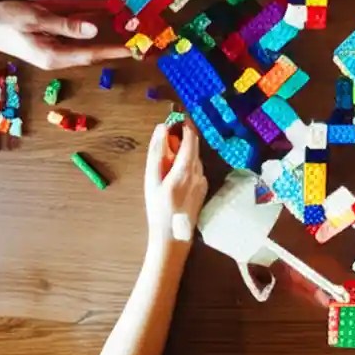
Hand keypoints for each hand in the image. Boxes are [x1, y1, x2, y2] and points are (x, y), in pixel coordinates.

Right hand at [0, 0, 132, 69]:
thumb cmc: (5, 19)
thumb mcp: (35, 16)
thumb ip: (66, 23)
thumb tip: (94, 29)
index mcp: (54, 55)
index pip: (93, 54)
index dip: (118, 52)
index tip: (140, 50)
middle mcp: (60, 54)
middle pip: (97, 51)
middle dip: (123, 46)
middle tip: (151, 45)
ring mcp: (59, 46)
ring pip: (92, 41)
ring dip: (115, 35)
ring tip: (142, 31)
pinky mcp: (57, 36)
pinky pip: (82, 29)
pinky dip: (99, 22)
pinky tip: (116, 14)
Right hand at [143, 120, 206, 245]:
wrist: (172, 236)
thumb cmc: (157, 207)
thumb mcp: (152, 179)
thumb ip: (157, 152)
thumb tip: (162, 128)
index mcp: (186, 169)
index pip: (191, 139)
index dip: (185, 125)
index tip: (177, 118)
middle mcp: (199, 173)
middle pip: (194, 147)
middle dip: (183, 138)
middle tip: (168, 136)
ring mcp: (203, 181)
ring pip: (195, 159)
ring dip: (184, 153)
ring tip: (167, 160)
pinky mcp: (203, 188)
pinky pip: (195, 170)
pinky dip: (186, 166)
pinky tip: (175, 175)